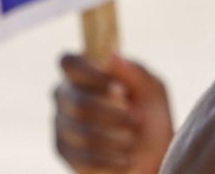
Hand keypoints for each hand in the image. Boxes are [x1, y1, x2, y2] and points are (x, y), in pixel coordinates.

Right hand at [54, 53, 172, 173]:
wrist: (152, 155)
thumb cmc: (150, 114)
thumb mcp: (152, 90)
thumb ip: (134, 72)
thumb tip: (111, 55)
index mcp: (86, 70)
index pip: (69, 62)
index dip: (91, 74)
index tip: (120, 89)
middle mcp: (66, 95)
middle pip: (78, 102)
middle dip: (113, 115)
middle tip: (137, 119)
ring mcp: (61, 124)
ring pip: (81, 132)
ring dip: (114, 139)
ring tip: (133, 141)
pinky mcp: (64, 152)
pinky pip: (81, 158)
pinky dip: (108, 160)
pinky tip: (125, 160)